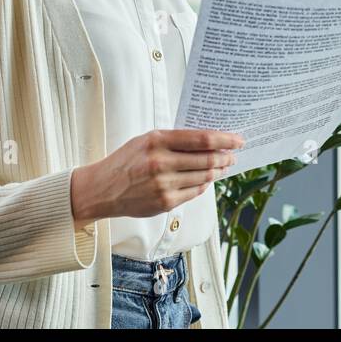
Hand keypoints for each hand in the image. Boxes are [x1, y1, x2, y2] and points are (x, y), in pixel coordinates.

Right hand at [71, 129, 244, 221]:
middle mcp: (161, 163)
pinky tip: (206, 179)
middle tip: (233, 155)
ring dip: (217, 171)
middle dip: (225, 157)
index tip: (237, 139)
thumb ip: (175, 140)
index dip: (224, 139)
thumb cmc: (126, 161)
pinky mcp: (165, 203)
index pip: (201, 139)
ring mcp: (164, 185)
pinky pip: (194, 192)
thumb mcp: (146, 140)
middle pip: (207, 159)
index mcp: (157, 141)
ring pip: (204, 177)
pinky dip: (204, 184)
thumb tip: (208, 141)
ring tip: (223, 166)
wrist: (102, 189)